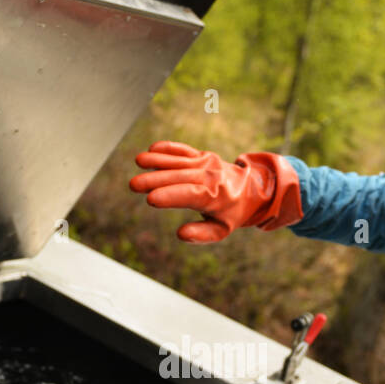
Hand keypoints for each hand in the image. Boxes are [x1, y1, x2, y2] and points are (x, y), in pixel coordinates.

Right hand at [129, 140, 302, 242]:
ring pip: (179, 161)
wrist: (251, 188)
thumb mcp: (222, 230)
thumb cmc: (232, 212)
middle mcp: (210, 176)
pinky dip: (169, 148)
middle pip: (179, 177)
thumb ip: (202, 235)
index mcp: (215, 196)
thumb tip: (180, 235)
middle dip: (155, 180)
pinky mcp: (201, 155)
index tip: (151, 199)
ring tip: (138, 161)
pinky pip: (183, 150)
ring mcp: (206, 162)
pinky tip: (152, 148)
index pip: (189, 195)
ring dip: (158, 160)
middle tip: (133, 184)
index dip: (170, 196)